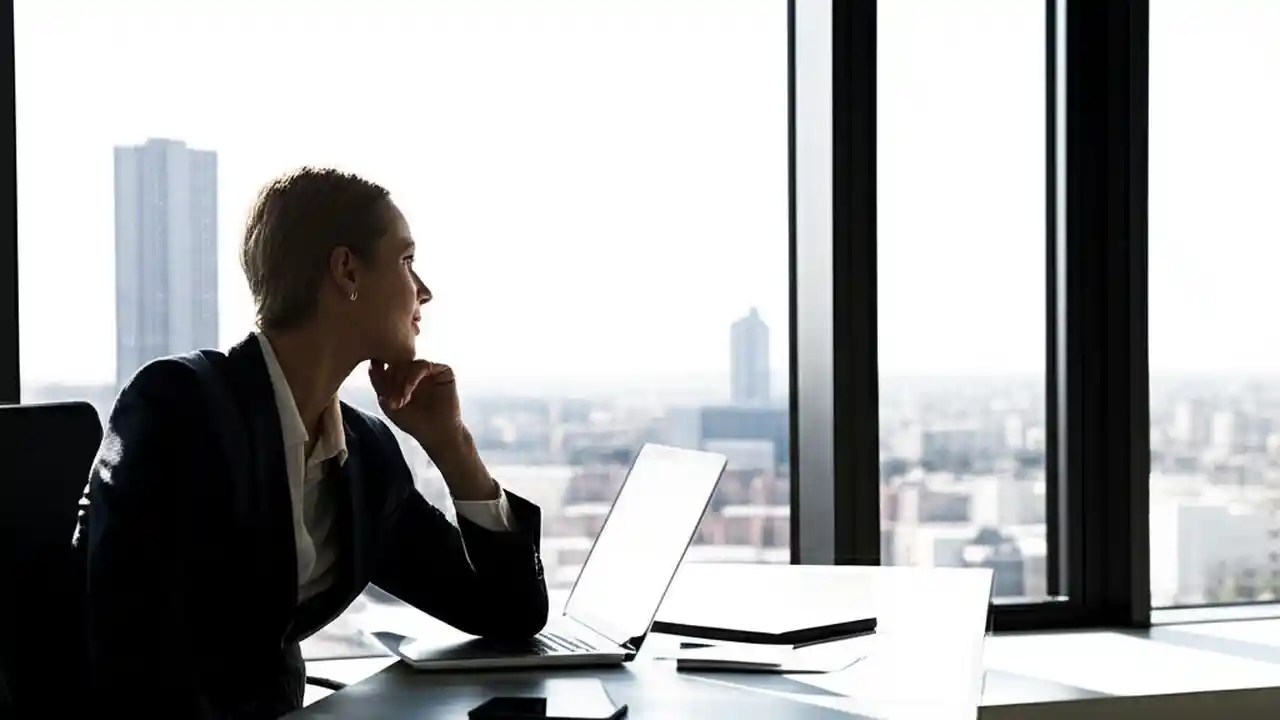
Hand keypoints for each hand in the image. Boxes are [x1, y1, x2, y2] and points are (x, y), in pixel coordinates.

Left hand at [368, 360, 496, 500]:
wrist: (438, 434)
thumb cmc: (413, 421)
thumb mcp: (388, 403)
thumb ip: (379, 383)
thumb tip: (372, 363)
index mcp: (402, 375)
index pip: (385, 363)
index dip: (379, 374)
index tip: (379, 392)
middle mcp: (415, 369)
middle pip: (396, 361)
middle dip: (390, 380)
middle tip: (390, 400)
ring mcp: (429, 369)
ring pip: (408, 362)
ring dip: (400, 381)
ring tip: (401, 400)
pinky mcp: (443, 370)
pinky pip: (423, 365)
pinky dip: (412, 378)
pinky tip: (409, 392)